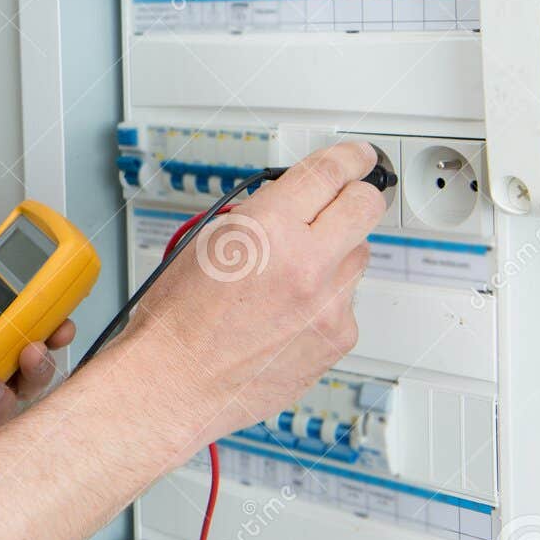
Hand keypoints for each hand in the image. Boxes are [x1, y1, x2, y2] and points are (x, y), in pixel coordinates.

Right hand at [117, 141, 385, 458]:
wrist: (174, 382)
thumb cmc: (175, 319)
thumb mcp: (206, 241)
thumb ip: (260, 216)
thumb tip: (293, 203)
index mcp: (267, 228)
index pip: (328, 173)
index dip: (348, 158)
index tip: (357, 157)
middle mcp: (307, 263)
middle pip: (365, 207)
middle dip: (357, 197)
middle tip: (347, 200)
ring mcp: (329, 305)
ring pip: (358, 258)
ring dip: (335, 256)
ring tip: (291, 278)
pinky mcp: (338, 339)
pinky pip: (346, 304)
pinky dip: (325, 302)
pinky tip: (288, 315)